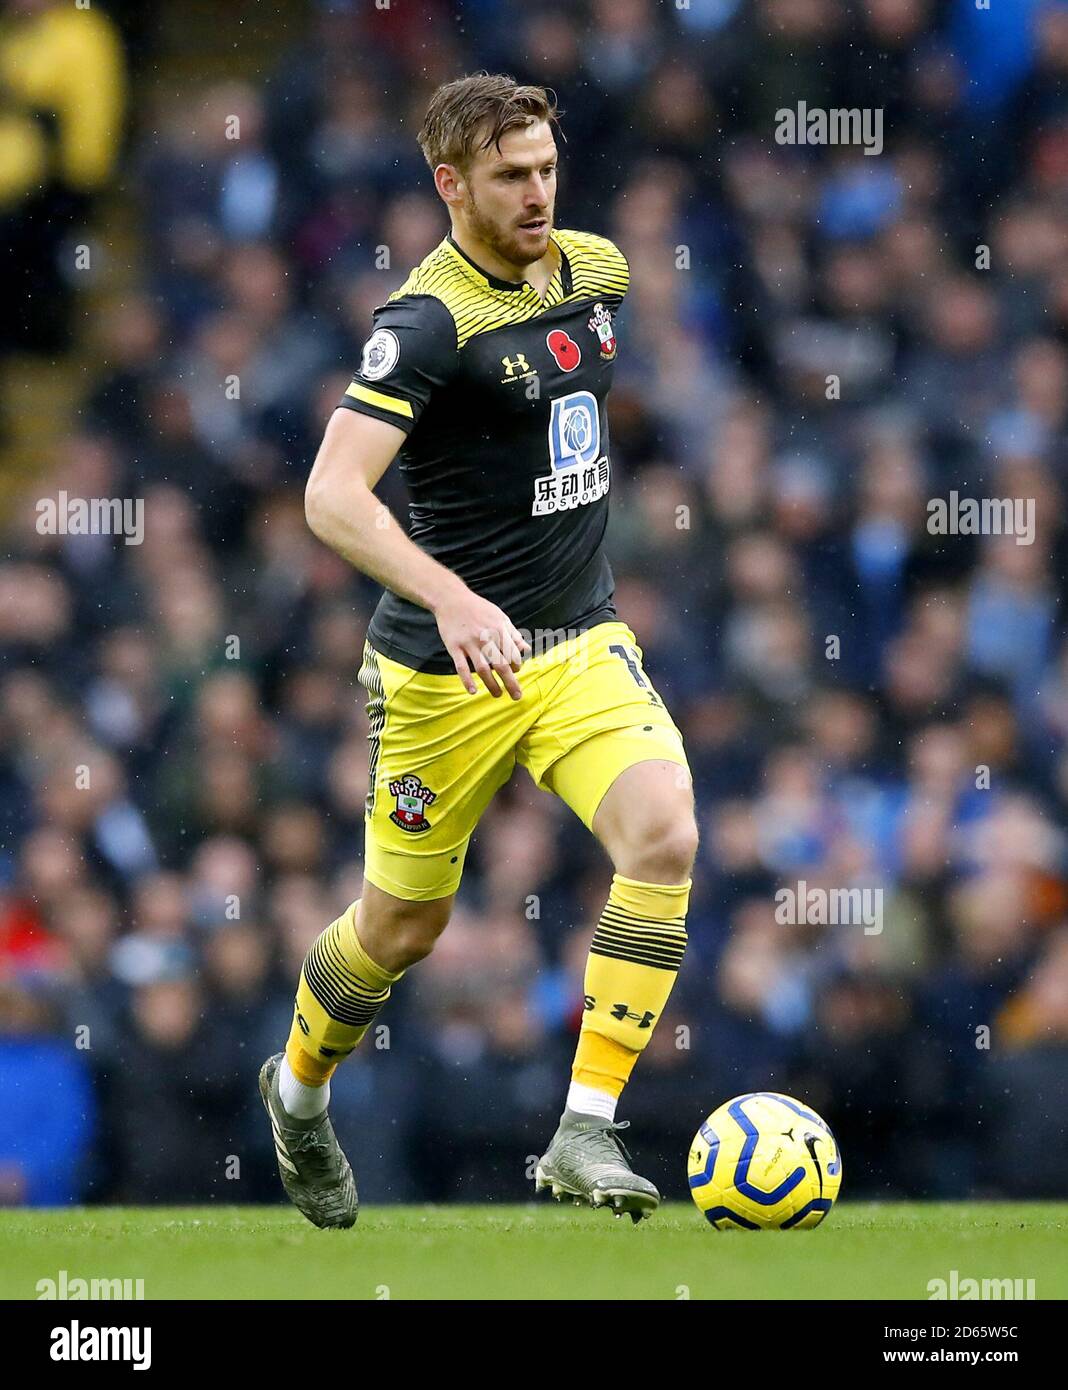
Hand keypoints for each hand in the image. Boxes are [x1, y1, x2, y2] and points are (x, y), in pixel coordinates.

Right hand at [433, 583, 531, 697]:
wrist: (451, 599)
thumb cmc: (479, 609)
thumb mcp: (500, 617)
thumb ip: (513, 634)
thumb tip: (525, 649)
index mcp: (499, 630)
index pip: (513, 654)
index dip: (517, 666)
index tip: (515, 671)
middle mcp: (485, 638)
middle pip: (501, 665)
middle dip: (511, 683)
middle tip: (517, 696)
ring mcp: (469, 643)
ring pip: (483, 669)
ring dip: (492, 685)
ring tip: (497, 694)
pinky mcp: (454, 647)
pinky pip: (461, 667)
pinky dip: (467, 681)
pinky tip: (472, 691)